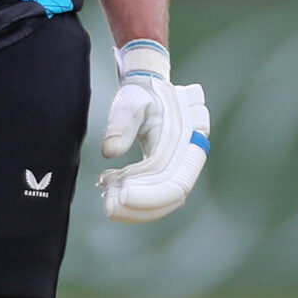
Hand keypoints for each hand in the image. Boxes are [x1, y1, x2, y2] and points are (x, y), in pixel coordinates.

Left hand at [96, 39, 209, 223]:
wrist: (148, 89)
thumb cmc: (141, 94)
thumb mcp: (130, 103)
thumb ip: (122, 125)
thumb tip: (109, 152)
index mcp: (190, 138)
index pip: (178, 181)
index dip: (152, 195)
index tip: (121, 193)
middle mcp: (191, 157)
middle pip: (172, 196)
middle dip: (140, 205)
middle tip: (107, 202)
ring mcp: (181, 167)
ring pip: (165, 202)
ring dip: (135, 208)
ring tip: (106, 195)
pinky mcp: (168, 173)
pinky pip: (157, 197)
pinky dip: (135, 201)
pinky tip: (110, 189)